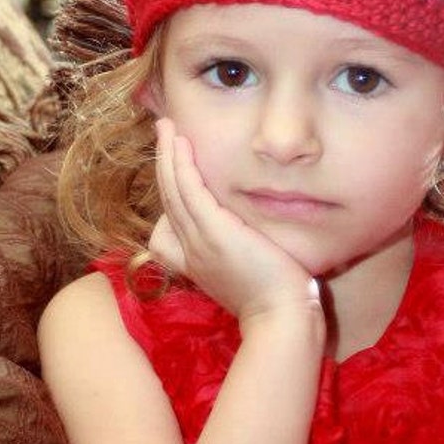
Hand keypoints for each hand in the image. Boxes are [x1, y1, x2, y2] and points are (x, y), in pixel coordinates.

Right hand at [150, 118, 319, 325]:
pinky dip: (181, 165)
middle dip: (163, 164)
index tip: (176, 174)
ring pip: (173, 191)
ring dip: (167, 155)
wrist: (280, 317)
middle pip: (167, 201)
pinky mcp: (214, 231)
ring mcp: (199, 242)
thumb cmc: (275, 302)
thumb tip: (252, 236)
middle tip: (162, 133)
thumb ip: (241, 254)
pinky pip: (189, 191)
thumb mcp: (248, 276)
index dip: (168, 197)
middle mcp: (190, 252)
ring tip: (165, 126)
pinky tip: (180, 143)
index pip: (168, 228)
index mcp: (196, 264)